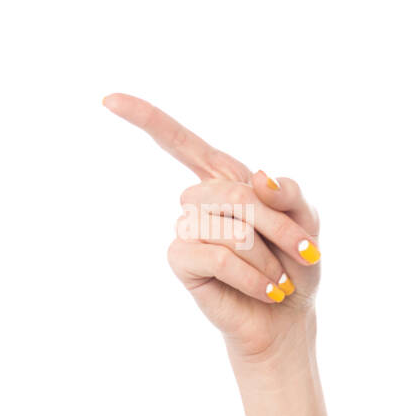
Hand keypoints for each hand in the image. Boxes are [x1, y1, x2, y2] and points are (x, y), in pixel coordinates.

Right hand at [103, 93, 323, 366]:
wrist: (289, 316)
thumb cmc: (295, 266)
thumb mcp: (307, 223)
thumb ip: (290, 196)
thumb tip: (259, 178)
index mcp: (227, 181)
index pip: (184, 144)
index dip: (148, 119)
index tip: (109, 99)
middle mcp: (201, 200)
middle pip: (232, 194)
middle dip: (278, 226)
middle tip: (305, 252)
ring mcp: (187, 229)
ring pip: (229, 229)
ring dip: (267, 258)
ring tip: (278, 279)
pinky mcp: (182, 260)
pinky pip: (218, 258)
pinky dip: (252, 277)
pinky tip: (268, 292)